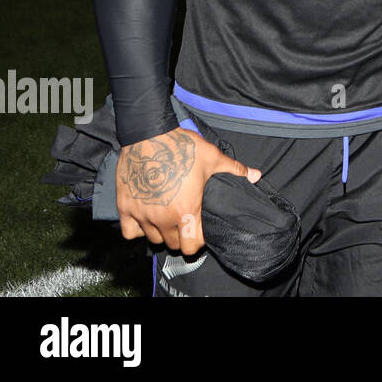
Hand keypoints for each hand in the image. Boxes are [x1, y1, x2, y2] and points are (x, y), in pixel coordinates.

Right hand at [115, 127, 261, 253]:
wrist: (149, 135)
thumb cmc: (182, 147)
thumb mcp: (213, 158)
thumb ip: (235, 170)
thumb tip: (256, 175)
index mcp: (187, 210)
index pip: (192, 245)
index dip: (199, 240)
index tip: (200, 230)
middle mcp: (164, 218)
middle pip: (174, 245)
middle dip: (182, 237)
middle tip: (186, 223)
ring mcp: (143, 215)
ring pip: (154, 239)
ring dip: (163, 233)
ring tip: (169, 219)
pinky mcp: (125, 208)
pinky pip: (130, 232)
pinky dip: (138, 229)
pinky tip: (148, 218)